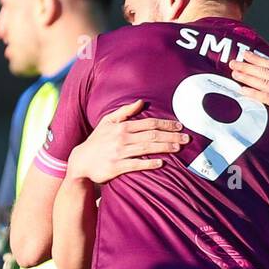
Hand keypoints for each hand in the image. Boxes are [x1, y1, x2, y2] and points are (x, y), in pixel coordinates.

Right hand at [67, 100, 188, 183]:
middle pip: (151, 135)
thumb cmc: (97, 141)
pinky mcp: (117, 167)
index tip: (180, 126)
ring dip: (164, 148)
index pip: (149, 123)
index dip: (166, 124)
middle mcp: (122, 138)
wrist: (81, 161)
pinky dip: (149, 163)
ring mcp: (120, 153)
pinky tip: (161, 163)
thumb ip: (124, 112)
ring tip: (178, 148)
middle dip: (171, 136)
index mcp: (122, 126)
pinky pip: (136, 164)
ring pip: (146, 148)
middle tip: (186, 138)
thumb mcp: (107, 121)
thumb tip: (141, 102)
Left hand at [229, 52, 268, 136]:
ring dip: (247, 77)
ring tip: (233, 72)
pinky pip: (267, 97)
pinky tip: (243, 91)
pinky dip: (254, 93)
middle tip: (233, 61)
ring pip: (264, 81)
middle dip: (248, 65)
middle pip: (265, 70)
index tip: (247, 54)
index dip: (259, 59)